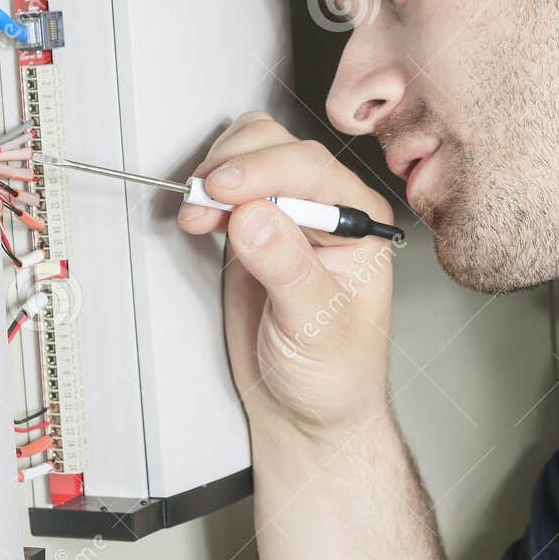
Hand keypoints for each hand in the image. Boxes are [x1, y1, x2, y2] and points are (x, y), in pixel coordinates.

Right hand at [177, 112, 397, 436]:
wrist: (306, 411)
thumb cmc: (335, 376)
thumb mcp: (318, 328)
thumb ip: (289, 270)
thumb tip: (255, 216)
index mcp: (359, 223)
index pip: (311, 170)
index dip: (263, 170)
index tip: (222, 189)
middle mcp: (327, 210)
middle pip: (277, 148)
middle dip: (233, 168)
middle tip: (203, 203)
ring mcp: (287, 216)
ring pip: (249, 156)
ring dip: (215, 175)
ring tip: (199, 213)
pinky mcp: (251, 230)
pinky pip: (226, 189)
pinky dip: (205, 194)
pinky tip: (199, 217)